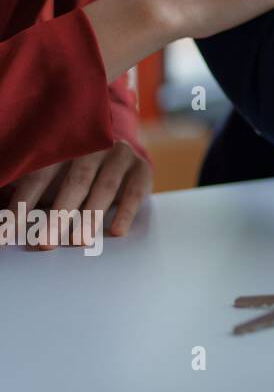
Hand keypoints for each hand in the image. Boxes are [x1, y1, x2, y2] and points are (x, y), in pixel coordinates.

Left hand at [0, 141, 152, 245]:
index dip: (23, 205)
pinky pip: (134, 192)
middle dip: (58, 216)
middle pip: (74, 184)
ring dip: (91, 216)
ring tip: (79, 242)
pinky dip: (125, 212)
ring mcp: (119, 156)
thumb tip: (3, 223)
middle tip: (46, 243)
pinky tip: (116, 231)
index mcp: (64, 148)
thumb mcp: (55, 176)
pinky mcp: (142, 168)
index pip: (39, 176)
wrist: (123, 154)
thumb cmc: (80, 173)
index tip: (8, 233)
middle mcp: (93, 148)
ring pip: (104, 188)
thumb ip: (34, 193)